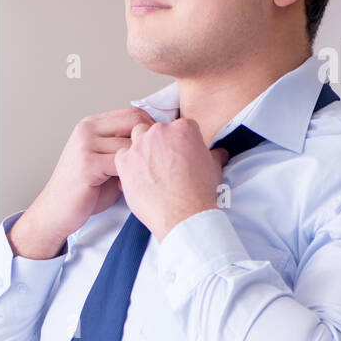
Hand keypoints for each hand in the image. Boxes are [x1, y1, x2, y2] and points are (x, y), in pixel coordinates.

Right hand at [9, 106, 156, 258]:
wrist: (57, 211)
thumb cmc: (83, 190)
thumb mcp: (105, 161)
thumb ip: (124, 149)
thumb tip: (157, 144)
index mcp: (91, 125)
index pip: (131, 112)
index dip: (150, 127)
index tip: (160, 145)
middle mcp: (87, 130)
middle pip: (134, 121)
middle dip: (150, 140)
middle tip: (157, 160)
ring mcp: (85, 145)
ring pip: (131, 144)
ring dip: (141, 162)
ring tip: (139, 178)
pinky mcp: (87, 164)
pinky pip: (122, 162)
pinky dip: (131, 175)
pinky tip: (127, 187)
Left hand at [114, 117, 229, 242]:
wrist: (183, 214)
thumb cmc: (199, 192)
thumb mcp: (214, 168)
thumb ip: (214, 155)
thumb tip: (219, 152)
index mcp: (183, 128)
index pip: (179, 126)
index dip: (180, 141)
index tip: (179, 153)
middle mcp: (160, 132)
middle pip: (156, 129)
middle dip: (159, 143)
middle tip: (164, 162)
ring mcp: (140, 145)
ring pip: (137, 137)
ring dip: (142, 148)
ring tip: (149, 167)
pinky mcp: (125, 161)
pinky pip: (121, 155)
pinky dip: (127, 163)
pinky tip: (136, 176)